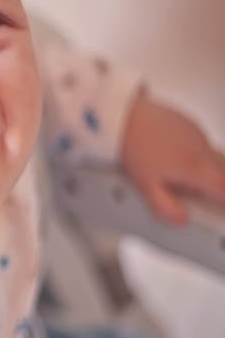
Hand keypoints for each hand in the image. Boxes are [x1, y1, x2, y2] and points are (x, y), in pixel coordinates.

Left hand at [122, 92, 224, 224]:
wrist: (122, 116)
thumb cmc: (133, 147)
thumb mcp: (146, 186)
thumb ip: (165, 207)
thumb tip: (181, 220)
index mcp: (194, 168)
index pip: (224, 186)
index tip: (222, 204)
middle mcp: (201, 149)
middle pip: (222, 171)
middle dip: (217, 183)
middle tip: (201, 192)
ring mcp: (197, 133)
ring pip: (210, 155)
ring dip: (203, 167)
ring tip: (175, 172)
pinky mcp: (189, 122)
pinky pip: (198, 142)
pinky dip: (192, 152)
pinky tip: (169, 153)